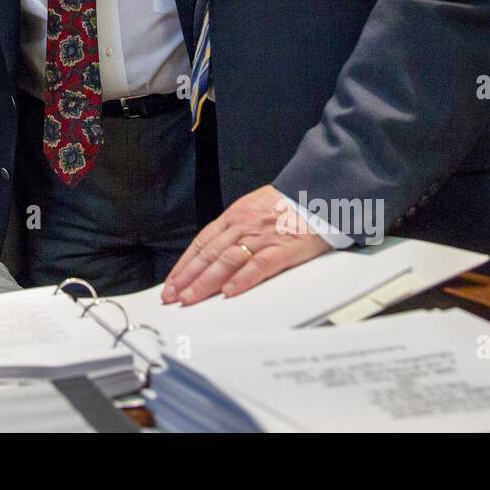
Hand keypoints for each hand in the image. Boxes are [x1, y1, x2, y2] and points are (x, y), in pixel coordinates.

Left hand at [162, 185, 330, 304]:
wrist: (318, 191)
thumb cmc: (287, 205)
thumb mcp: (253, 209)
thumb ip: (234, 230)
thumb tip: (213, 253)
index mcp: (234, 217)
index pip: (201, 243)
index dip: (184, 264)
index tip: (171, 282)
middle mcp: (243, 226)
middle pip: (208, 254)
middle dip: (187, 278)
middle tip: (172, 296)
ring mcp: (262, 236)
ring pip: (226, 260)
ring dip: (206, 282)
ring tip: (191, 298)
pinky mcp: (283, 247)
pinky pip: (259, 265)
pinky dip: (242, 279)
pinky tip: (229, 292)